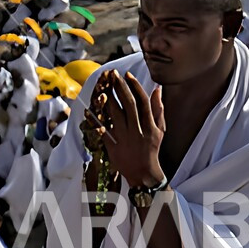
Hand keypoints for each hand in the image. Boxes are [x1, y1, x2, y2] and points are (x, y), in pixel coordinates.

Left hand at [97, 70, 166, 187]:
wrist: (144, 173)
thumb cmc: (152, 149)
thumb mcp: (160, 129)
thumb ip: (158, 109)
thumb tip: (157, 89)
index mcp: (149, 125)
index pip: (142, 101)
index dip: (135, 86)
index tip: (127, 74)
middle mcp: (137, 130)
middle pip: (127, 104)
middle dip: (119, 87)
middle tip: (112, 74)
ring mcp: (125, 138)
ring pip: (115, 114)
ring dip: (108, 99)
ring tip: (102, 86)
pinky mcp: (114, 147)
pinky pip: (103, 132)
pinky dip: (95, 121)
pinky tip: (88, 110)